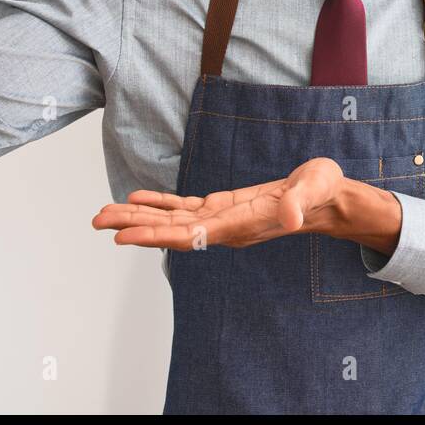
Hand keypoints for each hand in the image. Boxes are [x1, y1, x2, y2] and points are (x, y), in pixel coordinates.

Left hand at [91, 157, 347, 250]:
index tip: (125, 237)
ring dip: (139, 217)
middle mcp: (226, 228)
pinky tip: (137, 200)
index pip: (191, 234)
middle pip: (173, 231)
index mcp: (241, 224)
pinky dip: (160, 204)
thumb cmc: (322, 190)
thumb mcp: (315, 187)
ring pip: (173, 221)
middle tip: (97, 222)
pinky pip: (185, 208)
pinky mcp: (223, 207)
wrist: (327, 199)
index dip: (157, 234)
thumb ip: (300, 202)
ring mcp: (223, 219)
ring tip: (105, 214)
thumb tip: (289, 217)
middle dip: (135, 227)